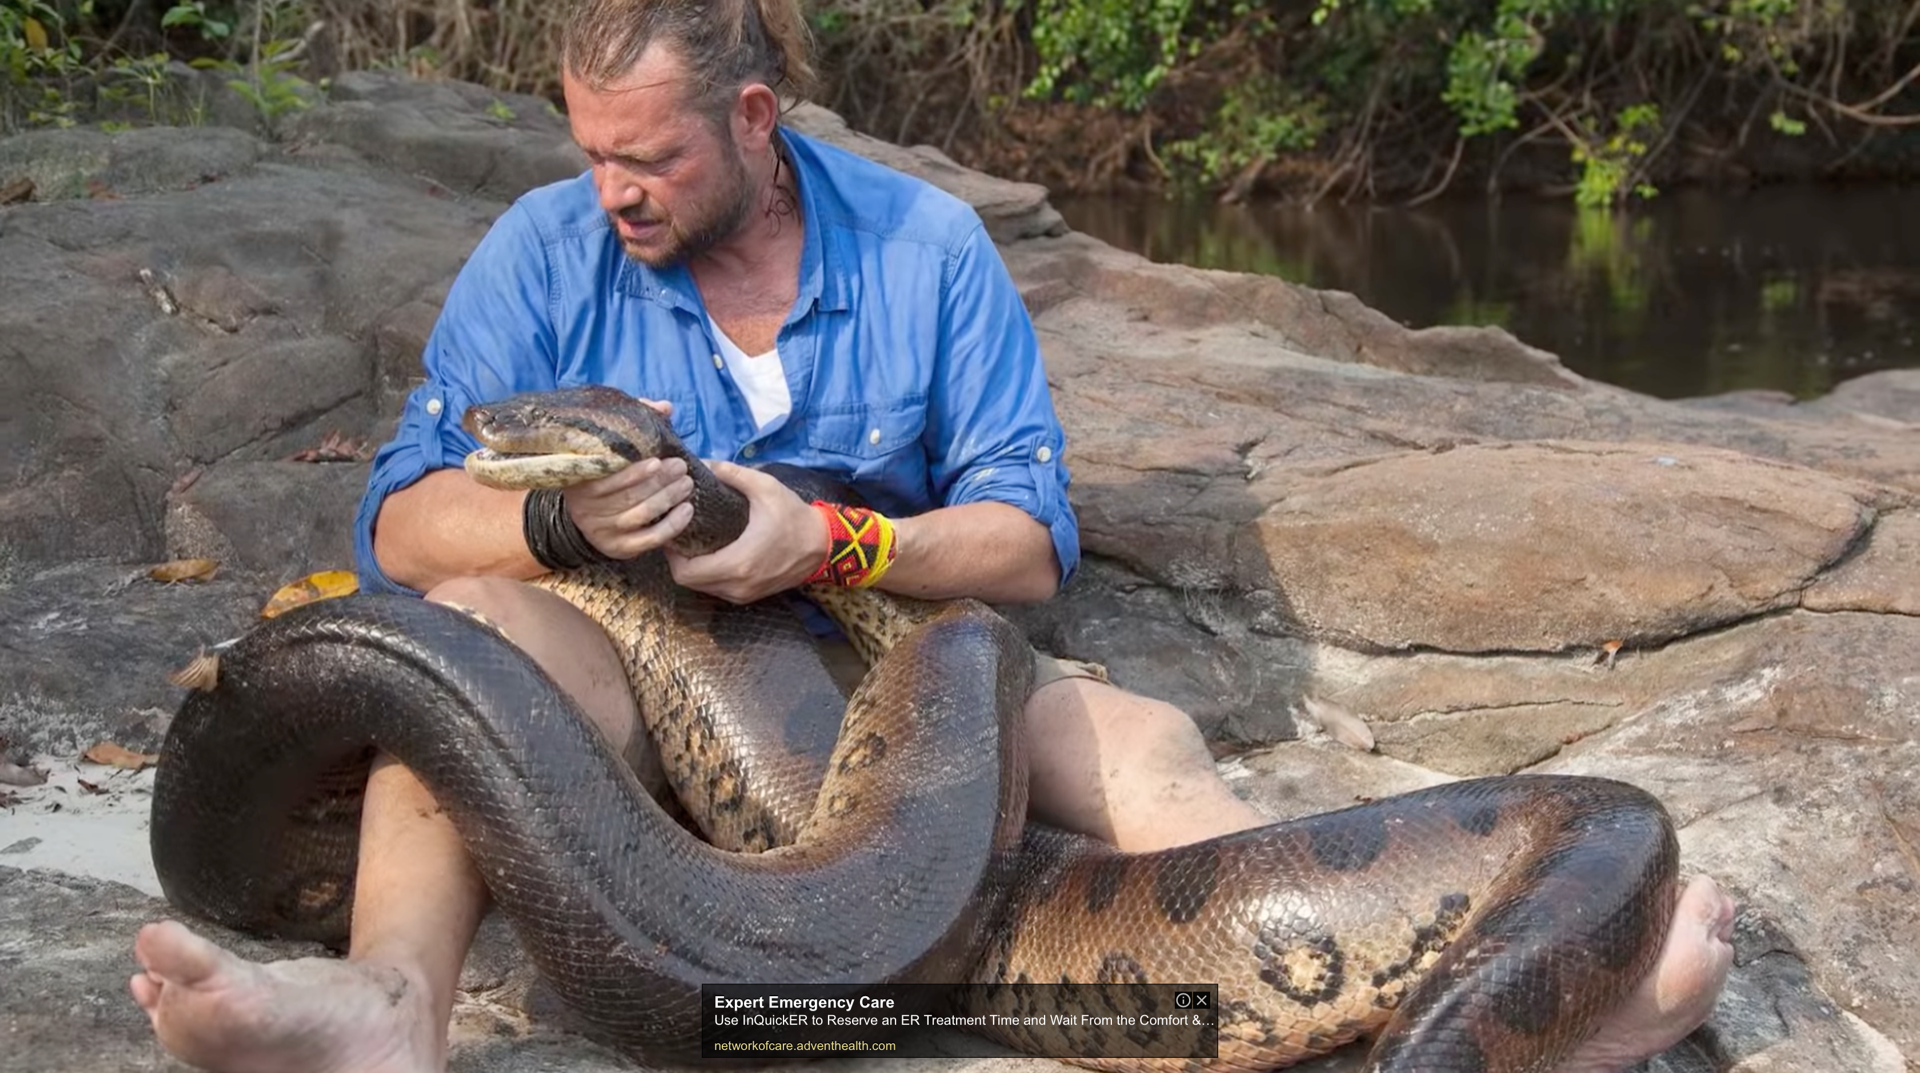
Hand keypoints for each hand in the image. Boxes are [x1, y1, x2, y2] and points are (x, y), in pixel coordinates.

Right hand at [560, 399, 695, 558]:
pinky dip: (671, 525)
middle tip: (680, 468)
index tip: (657, 459)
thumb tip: (665, 407)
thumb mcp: (611, 448)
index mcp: (579, 482)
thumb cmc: (606, 472)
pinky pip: (649, 539)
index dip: (633, 472)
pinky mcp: (619, 549)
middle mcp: (586, 510)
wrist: (588, 515)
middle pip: (628, 497)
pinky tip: (687, 510)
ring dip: (668, 499)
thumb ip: (635, 424)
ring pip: (640, 516)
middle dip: (659, 482)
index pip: (606, 479)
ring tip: (686, 484)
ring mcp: (602, 532)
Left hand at [665, 461, 828, 602]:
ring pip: (702, 588)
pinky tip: (710, 553)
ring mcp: (743, 595)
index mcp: (737, 563)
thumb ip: (734, 474)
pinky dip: (708, 575)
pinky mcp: (749, 596)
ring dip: (692, 569)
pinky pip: (717, 589)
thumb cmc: (794, 518)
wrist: (823, 546)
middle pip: (688, 582)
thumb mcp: (766, 488)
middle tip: (678, 534)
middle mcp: (736, 585)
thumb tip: (706, 463)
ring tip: (691, 543)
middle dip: (678, 560)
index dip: (671, 554)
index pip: (686, 571)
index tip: (672, 530)